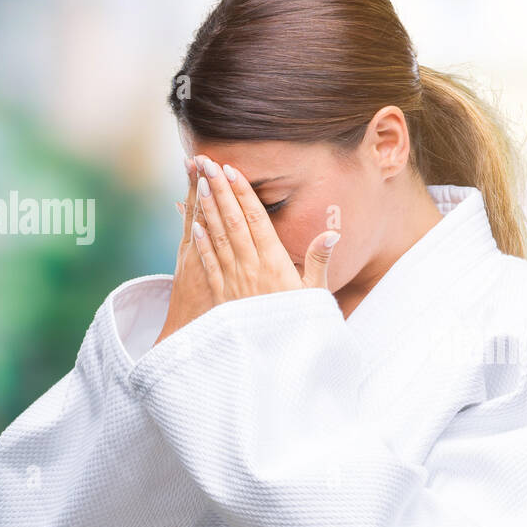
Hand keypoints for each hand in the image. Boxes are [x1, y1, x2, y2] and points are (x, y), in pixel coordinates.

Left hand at [157, 155, 339, 344]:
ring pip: (217, 237)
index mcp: (275, 264)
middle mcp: (251, 269)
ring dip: (206, 208)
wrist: (278, 364)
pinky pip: (209, 265)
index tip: (230, 170)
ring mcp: (234, 282)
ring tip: (196, 182)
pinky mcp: (222, 297)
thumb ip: (319, 261)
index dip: (242, 193)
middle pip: (232, 221)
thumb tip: (332, 232)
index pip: (255, 220)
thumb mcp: (317, 294)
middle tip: (205, 162)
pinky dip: (201, 242)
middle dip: (217, 190)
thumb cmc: (303, 326)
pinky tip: (195, 224)